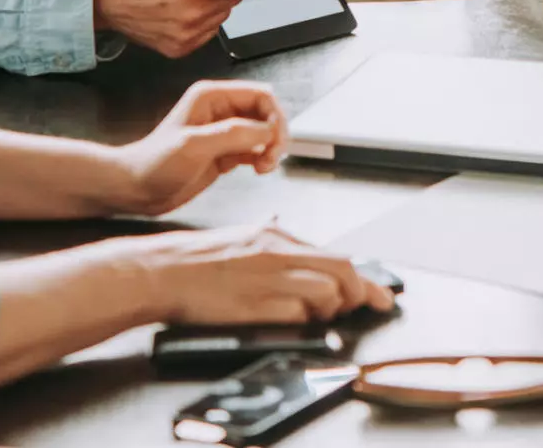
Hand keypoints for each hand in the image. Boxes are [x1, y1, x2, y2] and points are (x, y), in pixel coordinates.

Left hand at [115, 81, 288, 215]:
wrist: (136, 189)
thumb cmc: (156, 163)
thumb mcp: (195, 145)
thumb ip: (233, 134)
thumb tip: (268, 131)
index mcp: (212, 97)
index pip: (260, 95)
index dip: (274, 116)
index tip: (274, 140)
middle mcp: (222, 110)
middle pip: (267, 113)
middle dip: (275, 134)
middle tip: (271, 157)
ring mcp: (224, 132)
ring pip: (264, 132)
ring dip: (271, 148)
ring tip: (264, 167)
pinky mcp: (226, 152)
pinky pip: (256, 149)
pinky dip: (263, 158)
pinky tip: (258, 169)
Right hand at [132, 222, 395, 324]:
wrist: (161, 270)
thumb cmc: (197, 259)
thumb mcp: (240, 234)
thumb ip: (266, 231)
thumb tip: (279, 220)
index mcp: (277, 235)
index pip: (337, 255)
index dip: (366, 279)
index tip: (381, 295)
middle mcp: (278, 252)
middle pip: (343, 270)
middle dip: (360, 294)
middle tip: (360, 309)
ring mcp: (268, 277)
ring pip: (327, 291)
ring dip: (330, 310)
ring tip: (316, 317)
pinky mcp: (254, 303)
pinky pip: (297, 314)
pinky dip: (303, 322)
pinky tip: (292, 322)